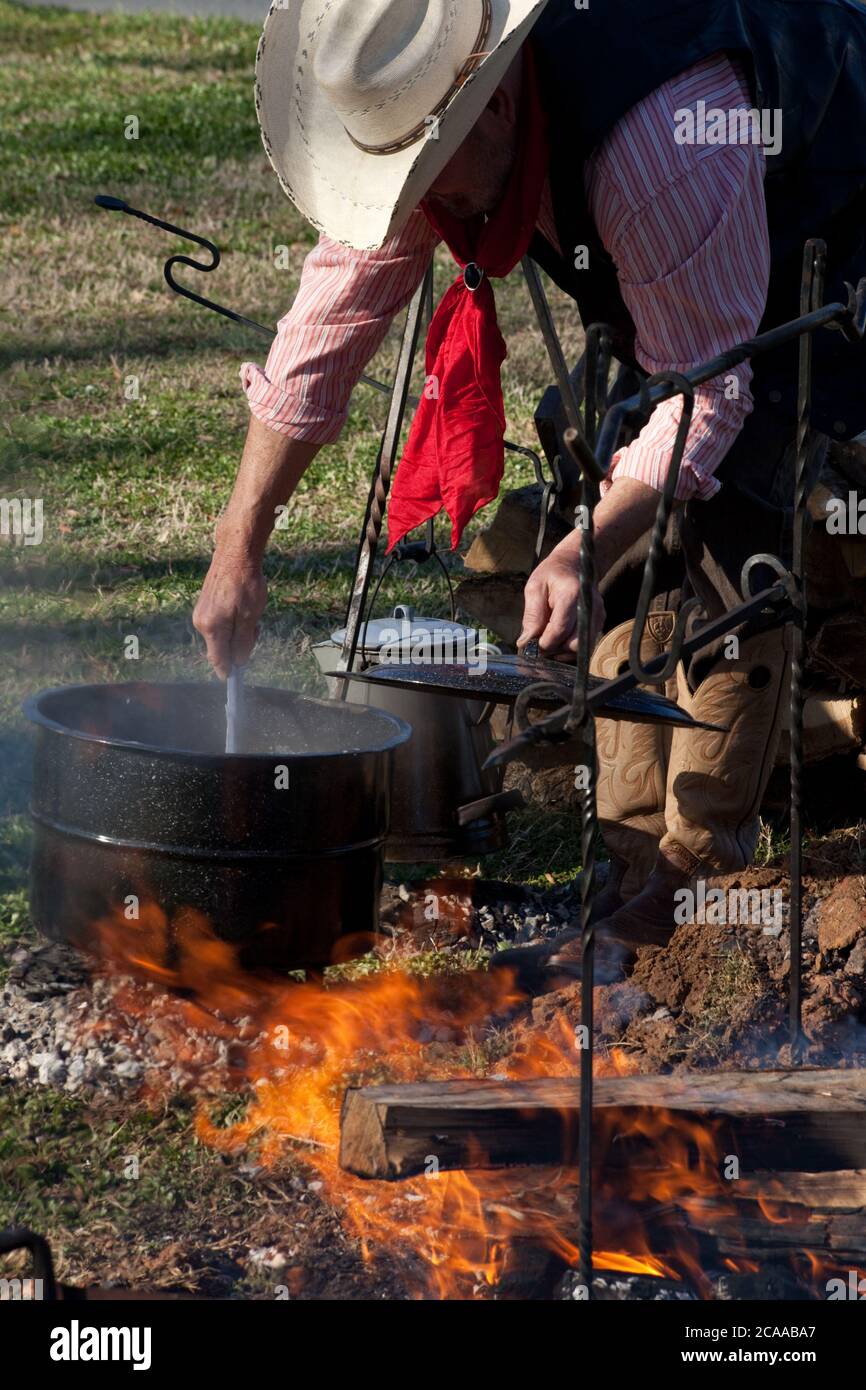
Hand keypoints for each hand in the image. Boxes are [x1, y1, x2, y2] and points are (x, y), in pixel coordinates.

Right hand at [193, 545, 266, 677]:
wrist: (235, 553)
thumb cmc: (245, 583)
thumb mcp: (250, 616)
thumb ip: (243, 641)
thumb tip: (237, 662)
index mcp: (211, 627)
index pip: (218, 660)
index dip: (228, 671)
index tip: (236, 680)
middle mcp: (201, 622)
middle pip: (222, 648)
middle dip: (239, 644)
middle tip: (255, 628)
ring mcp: (201, 613)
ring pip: (222, 635)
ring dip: (238, 631)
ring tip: (250, 611)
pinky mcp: (205, 605)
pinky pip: (220, 623)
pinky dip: (233, 621)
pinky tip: (243, 606)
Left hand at [518, 550, 604, 656]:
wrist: (574, 563)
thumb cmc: (552, 574)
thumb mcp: (534, 588)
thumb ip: (532, 615)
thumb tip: (526, 642)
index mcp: (572, 594)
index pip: (559, 630)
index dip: (544, 642)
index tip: (532, 644)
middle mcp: (590, 607)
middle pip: (573, 643)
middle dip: (554, 649)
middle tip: (539, 643)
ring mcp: (597, 615)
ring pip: (581, 647)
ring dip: (562, 650)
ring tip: (548, 640)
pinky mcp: (599, 621)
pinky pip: (585, 644)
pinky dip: (570, 647)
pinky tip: (559, 638)